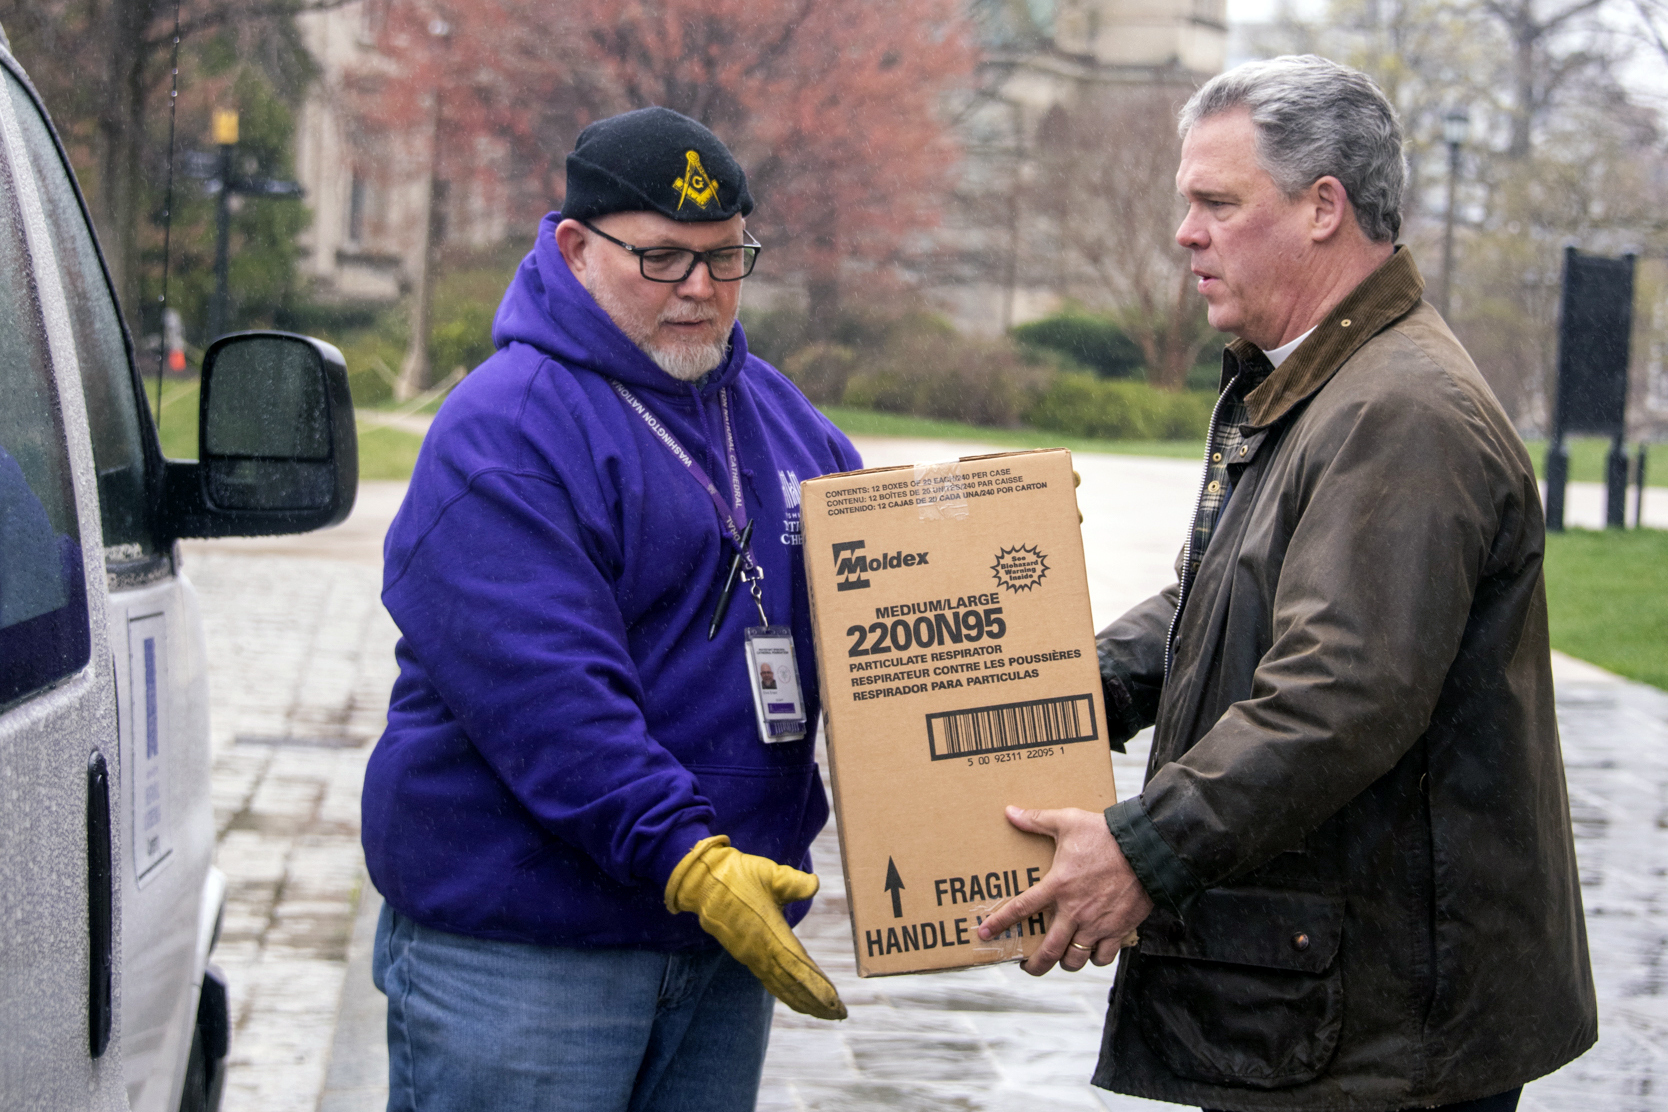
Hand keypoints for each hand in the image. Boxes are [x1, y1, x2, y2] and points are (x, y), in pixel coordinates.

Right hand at [665, 835, 846, 1019]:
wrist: (703, 882)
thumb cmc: (738, 875)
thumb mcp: (768, 873)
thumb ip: (793, 881)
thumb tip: (814, 883)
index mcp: (767, 934)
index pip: (797, 966)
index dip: (816, 985)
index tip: (835, 1001)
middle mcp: (758, 951)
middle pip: (791, 984)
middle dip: (816, 1001)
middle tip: (840, 1015)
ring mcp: (751, 956)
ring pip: (781, 986)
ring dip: (804, 1001)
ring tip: (826, 1014)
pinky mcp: (746, 954)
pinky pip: (770, 980)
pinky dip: (787, 993)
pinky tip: (798, 1001)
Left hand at [976, 805, 1153, 975]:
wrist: (1146, 848)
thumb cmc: (1105, 834)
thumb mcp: (1067, 821)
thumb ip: (1036, 820)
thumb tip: (1010, 812)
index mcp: (1058, 885)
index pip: (1021, 908)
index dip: (999, 923)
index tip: (984, 933)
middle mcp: (1075, 911)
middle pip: (1049, 950)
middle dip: (1034, 965)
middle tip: (1027, 966)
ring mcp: (1097, 924)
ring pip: (1075, 959)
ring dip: (1065, 962)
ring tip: (1061, 958)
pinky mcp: (1119, 929)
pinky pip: (1104, 957)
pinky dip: (1096, 959)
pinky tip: (1092, 953)